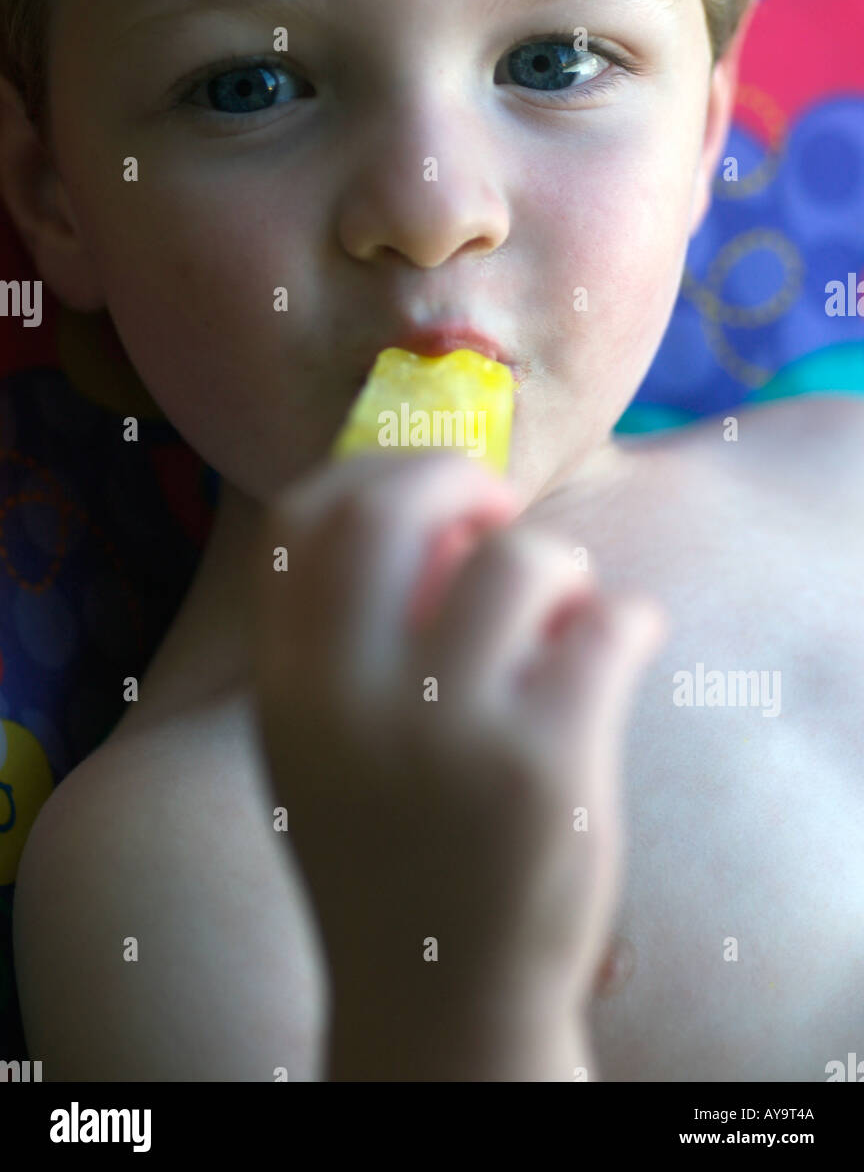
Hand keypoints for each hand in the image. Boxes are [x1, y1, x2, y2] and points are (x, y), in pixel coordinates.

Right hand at [251, 451, 664, 1033]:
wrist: (441, 1000)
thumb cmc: (391, 853)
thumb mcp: (321, 749)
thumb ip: (347, 637)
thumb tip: (436, 509)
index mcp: (287, 688)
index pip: (300, 518)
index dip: (370, 473)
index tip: (425, 488)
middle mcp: (351, 698)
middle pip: (396, 508)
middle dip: (462, 478)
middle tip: (500, 514)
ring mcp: (449, 731)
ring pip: (524, 559)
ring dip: (560, 567)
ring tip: (564, 619)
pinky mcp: (546, 764)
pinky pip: (610, 622)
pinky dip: (629, 620)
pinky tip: (621, 650)